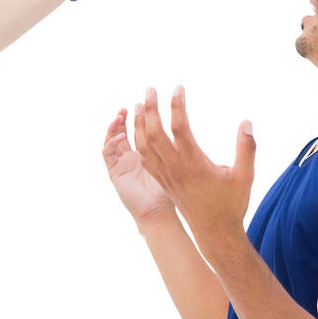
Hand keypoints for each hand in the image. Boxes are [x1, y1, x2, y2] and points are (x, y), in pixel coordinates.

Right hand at [102, 107, 175, 229]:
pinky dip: (112, 142)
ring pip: (111, 141)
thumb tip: (209, 140)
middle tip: (128, 107)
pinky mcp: (115, 174)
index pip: (137, 133)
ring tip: (121, 115)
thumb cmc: (174, 194)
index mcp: (145, 158)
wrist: (160, 215)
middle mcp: (130, 161)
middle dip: (123, 118)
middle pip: (121, 133)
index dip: (137, 119)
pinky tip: (122, 136)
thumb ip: (186, 151)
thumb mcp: (180, 166)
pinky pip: (108, 154)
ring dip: (114, 127)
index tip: (142, 104)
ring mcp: (121, 166)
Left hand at [132, 86, 254, 255]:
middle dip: (149, 109)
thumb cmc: (231, 204)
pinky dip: (138, 143)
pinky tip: (139, 132)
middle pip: (154, 133)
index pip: (179, 127)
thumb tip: (246, 122)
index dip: (176, 105)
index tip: (178, 87)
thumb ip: (247, 148)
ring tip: (138, 105)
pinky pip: (145, 159)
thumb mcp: (245, 176)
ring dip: (139, 124)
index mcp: (194, 163)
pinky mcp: (163, 182)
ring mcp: (166, 176)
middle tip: (149, 89)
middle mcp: (175, 168)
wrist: (214, 233)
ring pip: (144, 146)